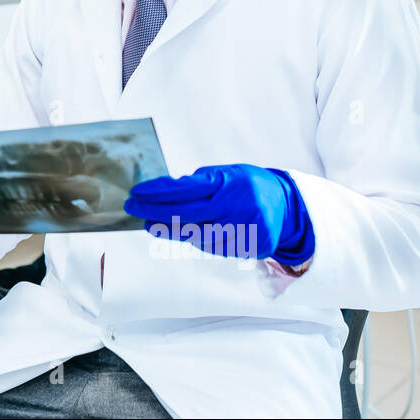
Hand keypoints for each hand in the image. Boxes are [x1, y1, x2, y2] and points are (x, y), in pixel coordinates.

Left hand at [124, 164, 314, 263]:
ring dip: (168, 229)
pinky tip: (179, 232)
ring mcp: (242, 229)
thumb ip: (199, 182)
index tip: (137, 192)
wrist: (287, 206)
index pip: (185, 189)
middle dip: (154, 211)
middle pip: (185, 214)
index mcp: (228, 183)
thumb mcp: (226, 173)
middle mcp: (235, 207)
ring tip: (150, 223)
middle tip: (133, 208)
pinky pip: (210, 246)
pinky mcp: (247, 247)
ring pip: (195, 235)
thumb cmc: (248, 185)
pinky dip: (192, 239)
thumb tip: (164, 191)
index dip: (157, 192)